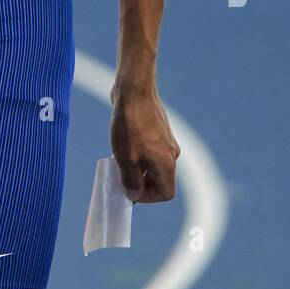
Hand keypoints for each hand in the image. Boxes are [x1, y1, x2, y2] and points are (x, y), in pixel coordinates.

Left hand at [109, 84, 180, 202]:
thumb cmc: (130, 125)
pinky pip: (150, 149)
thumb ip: (131, 181)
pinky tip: (121, 144)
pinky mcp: (158, 130)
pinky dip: (138, 153)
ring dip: (137, 166)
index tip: (128, 188)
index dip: (147, 197)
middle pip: (159, 179)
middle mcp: (171, 153)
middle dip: (140, 181)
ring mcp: (166, 140)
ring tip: (118, 159)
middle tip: (120, 175)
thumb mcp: (126, 158)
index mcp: (167, 164)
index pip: (165, 193)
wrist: (134, 91)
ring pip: (153, 163)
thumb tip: (134, 194)